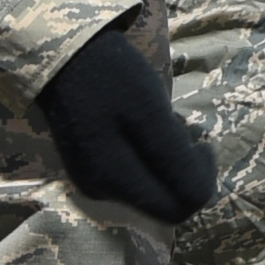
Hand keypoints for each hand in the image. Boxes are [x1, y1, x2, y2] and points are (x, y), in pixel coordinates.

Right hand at [37, 22, 217, 225]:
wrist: (64, 55)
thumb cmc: (112, 78)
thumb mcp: (153, 115)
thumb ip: (177, 161)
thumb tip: (200, 196)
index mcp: (117, 182)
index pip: (180, 208)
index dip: (200, 179)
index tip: (200, 142)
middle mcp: (103, 191)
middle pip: (165, 201)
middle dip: (184, 169)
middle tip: (180, 128)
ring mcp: (93, 180)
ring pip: (152, 187)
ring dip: (168, 161)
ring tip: (161, 122)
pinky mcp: (91, 166)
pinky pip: (135, 174)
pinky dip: (150, 155)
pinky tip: (144, 126)